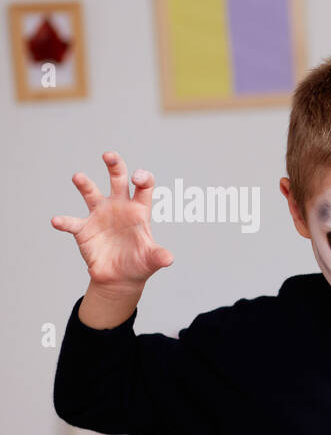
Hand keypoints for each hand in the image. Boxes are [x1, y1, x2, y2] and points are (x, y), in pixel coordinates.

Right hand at [52, 152, 172, 296]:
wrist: (120, 278)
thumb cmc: (139, 264)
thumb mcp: (152, 260)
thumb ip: (159, 256)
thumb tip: (168, 259)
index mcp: (139, 210)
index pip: (144, 187)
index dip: (143, 178)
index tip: (137, 178)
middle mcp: (119, 207)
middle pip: (118, 180)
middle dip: (115, 166)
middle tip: (109, 155)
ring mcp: (100, 215)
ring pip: (91, 193)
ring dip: (85, 184)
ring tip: (79, 177)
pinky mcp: (83, 229)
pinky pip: (71, 222)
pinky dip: (64, 221)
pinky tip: (57, 221)